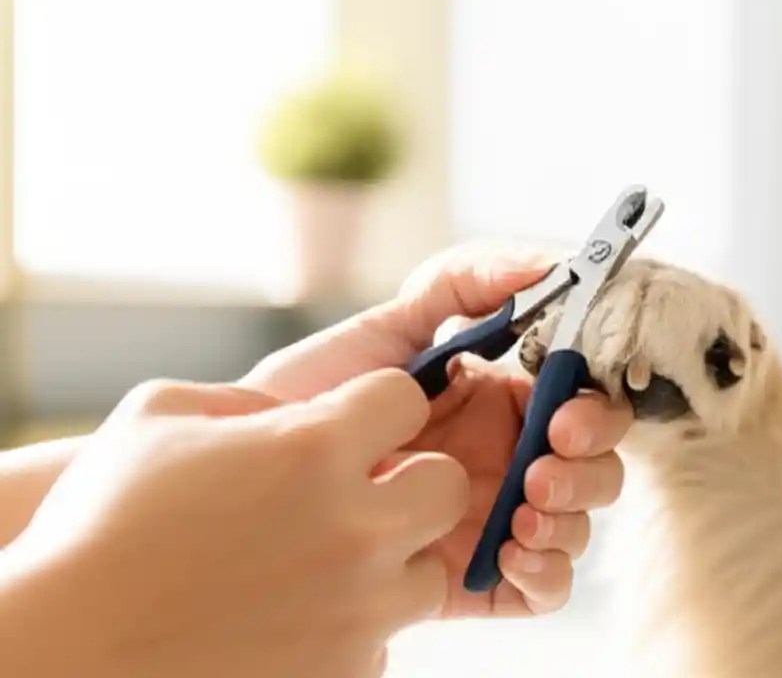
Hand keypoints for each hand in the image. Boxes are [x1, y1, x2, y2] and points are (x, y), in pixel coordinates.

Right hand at [0, 372, 459, 677]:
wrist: (66, 654)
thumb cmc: (97, 529)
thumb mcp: (156, 420)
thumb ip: (248, 402)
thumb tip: (297, 414)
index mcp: (312, 451)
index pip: (405, 398)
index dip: (378, 408)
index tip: (352, 429)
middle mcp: (355, 527)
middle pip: (448, 485)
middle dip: (412, 484)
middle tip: (360, 499)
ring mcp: (360, 607)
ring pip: (429, 572)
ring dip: (390, 564)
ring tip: (324, 569)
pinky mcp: (350, 670)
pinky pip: (384, 640)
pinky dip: (352, 629)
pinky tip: (294, 621)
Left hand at [241, 243, 632, 615]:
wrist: (246, 478)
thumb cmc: (310, 402)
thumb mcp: (384, 329)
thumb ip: (462, 284)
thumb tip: (545, 264)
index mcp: (501, 403)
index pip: (582, 402)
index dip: (593, 408)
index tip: (565, 414)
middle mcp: (509, 461)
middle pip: (595, 467)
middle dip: (587, 469)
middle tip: (543, 470)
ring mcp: (495, 521)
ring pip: (576, 526)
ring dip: (568, 521)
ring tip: (520, 516)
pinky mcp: (477, 579)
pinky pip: (543, 587)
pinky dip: (547, 573)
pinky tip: (509, 554)